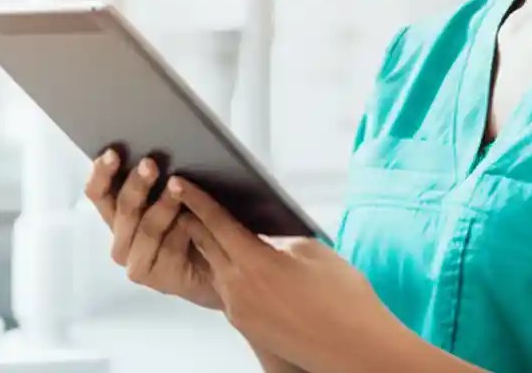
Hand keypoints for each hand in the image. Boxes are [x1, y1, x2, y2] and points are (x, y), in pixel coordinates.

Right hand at [83, 149, 221, 310]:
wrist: (218, 267)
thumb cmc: (197, 224)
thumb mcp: (179, 196)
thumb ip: (163, 180)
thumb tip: (159, 155)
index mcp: (120, 212)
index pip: (99, 192)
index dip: (102, 173)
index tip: (113, 153)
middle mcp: (121, 235)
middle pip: (122, 206)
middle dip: (136, 183)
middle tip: (151, 164)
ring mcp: (132, 257)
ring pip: (145, 227)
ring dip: (162, 205)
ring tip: (177, 186)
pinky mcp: (148, 275)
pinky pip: (165, 248)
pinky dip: (180, 231)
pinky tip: (190, 219)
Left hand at [170, 176, 407, 371]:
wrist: (352, 346)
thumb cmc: (342, 298)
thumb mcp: (312, 251)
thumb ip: (279, 238)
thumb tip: (262, 234)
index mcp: (255, 262)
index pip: (215, 222)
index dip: (196, 199)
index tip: (179, 184)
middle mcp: (238, 287)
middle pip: (205, 245)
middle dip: (195, 222)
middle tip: (185, 202)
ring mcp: (238, 310)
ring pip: (215, 270)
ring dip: (210, 249)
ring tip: (212, 231)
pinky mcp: (245, 325)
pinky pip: (227, 291)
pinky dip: (227, 273)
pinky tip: (238, 265)